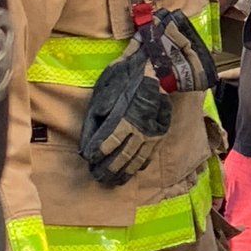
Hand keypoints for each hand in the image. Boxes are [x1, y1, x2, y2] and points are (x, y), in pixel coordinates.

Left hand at [79, 47, 171, 185]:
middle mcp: (139, 130)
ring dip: (126, 171)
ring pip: (138, 158)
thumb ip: (100, 110)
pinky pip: (151, 152)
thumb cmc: (129, 75)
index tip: (90, 159)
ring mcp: (152, 132)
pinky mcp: (161, 131)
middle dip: (109, 169)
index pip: (108, 143)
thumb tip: (92, 131)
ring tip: (116, 181)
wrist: (159, 68)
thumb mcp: (108, 87)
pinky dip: (142, 163)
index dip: (98, 153)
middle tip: (99, 178)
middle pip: (122, 156)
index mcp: (125, 119)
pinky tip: (136, 170)